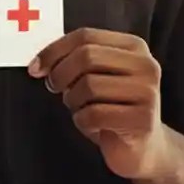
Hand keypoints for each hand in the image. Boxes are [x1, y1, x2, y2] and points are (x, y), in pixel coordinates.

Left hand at [31, 28, 172, 181]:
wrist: (142, 147)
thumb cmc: (110, 107)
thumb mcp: (93, 76)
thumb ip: (73, 61)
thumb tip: (38, 64)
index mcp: (133, 47)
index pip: (85, 36)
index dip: (53, 51)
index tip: (35, 68)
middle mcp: (146, 65)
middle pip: (86, 57)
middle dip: (60, 75)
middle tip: (56, 89)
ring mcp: (147, 92)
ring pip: (88, 86)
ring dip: (73, 101)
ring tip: (83, 109)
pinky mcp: (143, 120)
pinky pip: (94, 114)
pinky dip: (82, 121)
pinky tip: (93, 125)